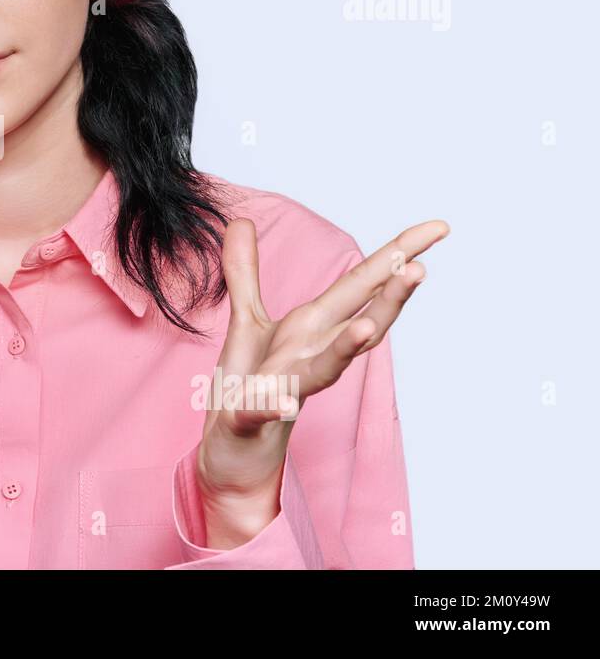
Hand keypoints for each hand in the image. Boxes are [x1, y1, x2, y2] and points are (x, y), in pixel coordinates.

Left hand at [195, 217, 449, 546]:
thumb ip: (245, 272)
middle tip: (421, 268)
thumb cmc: (249, 386)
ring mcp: (285, 389)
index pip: (361, 287)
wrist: (234, 454)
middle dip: (388, 298)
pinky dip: (271, 405)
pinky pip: (261, 411)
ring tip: (369, 328)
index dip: (397, 254)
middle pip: (357, 324)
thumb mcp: (246, 322)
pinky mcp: (250, 418)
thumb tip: (241, 219)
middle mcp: (310, 358)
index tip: (440, 228)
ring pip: (323, 369)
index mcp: (312, 330)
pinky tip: (279, 401)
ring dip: (346, 349)